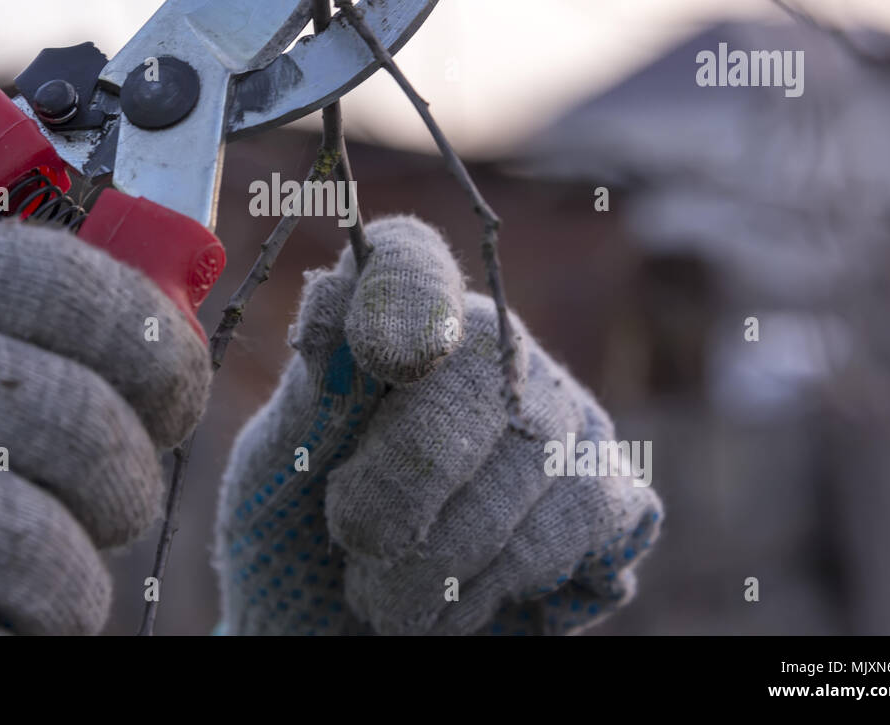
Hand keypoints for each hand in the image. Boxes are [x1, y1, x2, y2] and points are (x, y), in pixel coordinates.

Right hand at [0, 209, 209, 633]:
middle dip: (126, 485)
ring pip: (49, 562)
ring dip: (70, 588)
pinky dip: (1, 649)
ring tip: (48, 584)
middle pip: (90, 436)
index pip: (89, 297)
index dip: (163, 353)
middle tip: (107, 502)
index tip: (173, 393)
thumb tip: (101, 336)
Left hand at [215, 216, 661, 634]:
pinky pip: (585, 520)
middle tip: (354, 542)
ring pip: (530, 463)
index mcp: (400, 322)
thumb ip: (314, 389)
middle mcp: (495, 353)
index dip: (403, 290)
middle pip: (478, 372)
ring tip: (387, 592)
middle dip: (401, 483)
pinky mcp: (610, 501)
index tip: (375, 353)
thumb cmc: (296, 534)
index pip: (410, 261)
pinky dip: (508, 581)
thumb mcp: (278, 465)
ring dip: (439, 559)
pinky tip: (463, 602)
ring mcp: (564, 421)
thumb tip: (333, 290)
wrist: (327, 627)